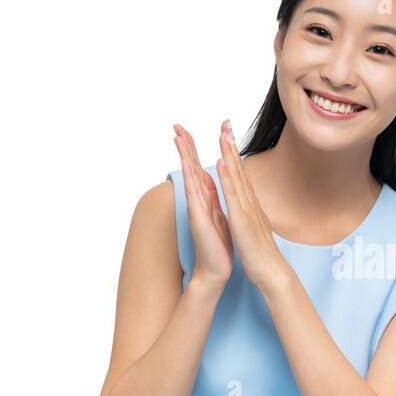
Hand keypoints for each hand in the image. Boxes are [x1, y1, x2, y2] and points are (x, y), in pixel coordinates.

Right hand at [172, 123, 232, 288]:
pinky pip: (195, 195)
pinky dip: (194, 179)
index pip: (198, 166)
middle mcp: (198, 200)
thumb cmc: (218, 243)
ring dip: (184, 156)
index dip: (193, 148)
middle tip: (176, 125)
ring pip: (189, 176)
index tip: (188, 129)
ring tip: (178, 137)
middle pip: (190, 167)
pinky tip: (192, 166)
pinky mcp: (199, 219)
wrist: (216, 269)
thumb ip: (212, 195)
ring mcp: (196, 208)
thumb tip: (209, 178)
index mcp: (205, 197)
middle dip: (185, 145)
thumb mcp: (218, 213)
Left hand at [214, 119, 295, 294]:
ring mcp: (248, 210)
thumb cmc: (262, 256)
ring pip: (237, 177)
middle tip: (225, 125)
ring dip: (230, 155)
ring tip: (222, 135)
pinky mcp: (243, 221)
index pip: (241, 176)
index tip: (228, 138)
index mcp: (250, 207)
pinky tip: (222, 163)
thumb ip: (249, 218)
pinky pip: (233, 196)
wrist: (272, 274)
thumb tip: (246, 211)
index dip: (234, 156)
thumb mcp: (253, 231)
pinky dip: (228, 178)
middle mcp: (251, 203)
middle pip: (240, 170)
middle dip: (231, 147)